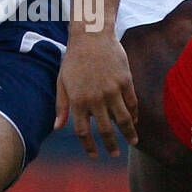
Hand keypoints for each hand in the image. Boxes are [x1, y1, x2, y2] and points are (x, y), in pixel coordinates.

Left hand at [54, 30, 137, 158]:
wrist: (92, 36)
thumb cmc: (74, 59)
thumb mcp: (62, 82)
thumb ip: (62, 106)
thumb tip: (57, 127)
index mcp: (78, 100)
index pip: (83, 131)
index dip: (89, 146)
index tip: (94, 156)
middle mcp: (95, 98)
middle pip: (105, 130)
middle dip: (111, 146)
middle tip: (114, 155)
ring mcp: (112, 90)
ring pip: (123, 119)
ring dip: (129, 134)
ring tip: (133, 142)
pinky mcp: (126, 81)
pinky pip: (132, 103)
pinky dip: (134, 114)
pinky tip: (134, 121)